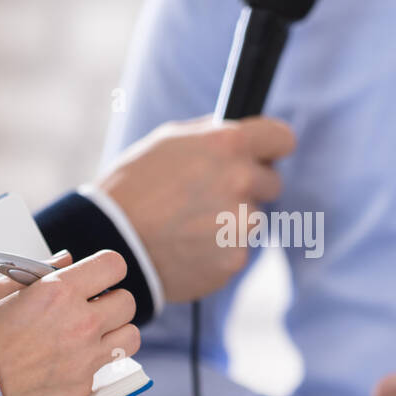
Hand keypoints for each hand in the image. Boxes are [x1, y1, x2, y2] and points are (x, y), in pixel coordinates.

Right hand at [0, 250, 139, 395]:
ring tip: (92, 337)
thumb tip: (65, 261)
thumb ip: (35, 272)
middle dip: (112, 301)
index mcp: (58, 293)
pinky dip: (91, 366)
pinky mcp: (83, 389)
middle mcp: (80, 324)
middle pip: (128, 302)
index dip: (107, 268)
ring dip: (115, 333)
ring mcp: (85, 359)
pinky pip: (104, 370)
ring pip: (130, 337)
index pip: (113, 266)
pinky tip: (67, 366)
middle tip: (93, 308)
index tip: (100, 276)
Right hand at [95, 115, 295, 301]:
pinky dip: (218, 250)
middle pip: (271, 183)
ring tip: (189, 225)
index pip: (282, 138)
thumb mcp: (169, 141)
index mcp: (228, 144)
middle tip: (209, 195)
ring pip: (252, 219)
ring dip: (231, 222)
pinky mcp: (235, 258)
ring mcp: (242, 224)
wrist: (112, 241)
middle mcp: (242, 181)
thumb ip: (213, 136)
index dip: (272, 147)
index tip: (265, 155)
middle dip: (248, 187)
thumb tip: (244, 137)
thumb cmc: (135, 185)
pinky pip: (237, 249)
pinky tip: (188, 246)